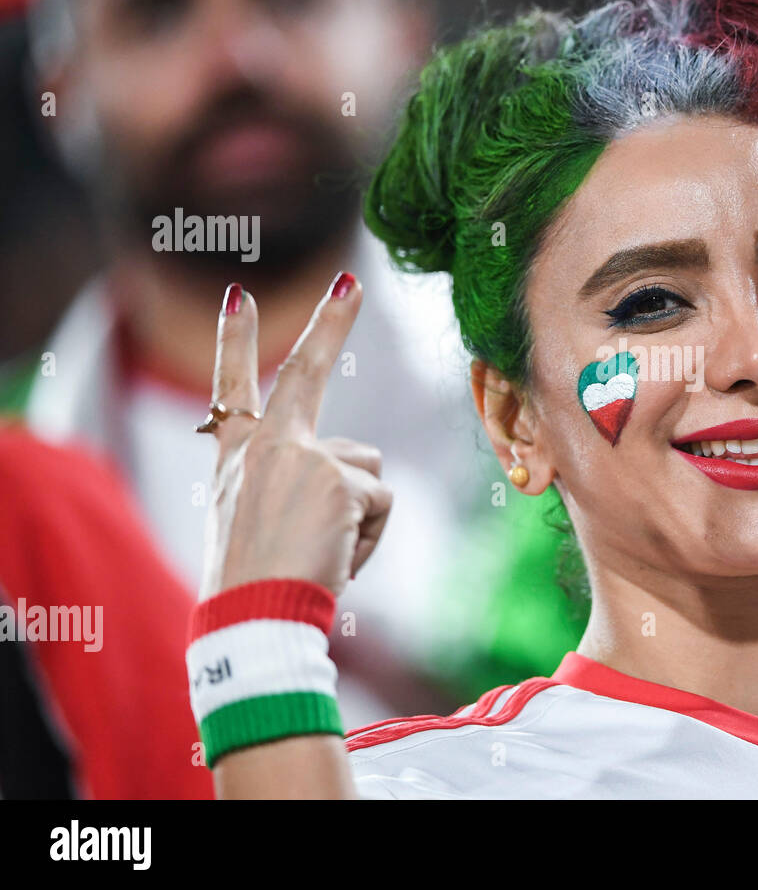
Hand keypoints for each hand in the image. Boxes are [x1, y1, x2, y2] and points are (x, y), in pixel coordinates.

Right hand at [199, 274, 392, 599]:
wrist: (252, 621)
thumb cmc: (255, 588)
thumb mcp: (258, 526)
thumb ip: (300, 484)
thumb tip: (362, 473)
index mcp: (234, 457)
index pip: (231, 386)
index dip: (234, 339)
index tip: (238, 294)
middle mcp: (264, 445)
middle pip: (305, 372)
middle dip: (329, 321)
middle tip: (350, 282)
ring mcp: (302, 456)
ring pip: (367, 468)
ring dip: (360, 513)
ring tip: (323, 551)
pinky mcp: (339, 479)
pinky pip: (380, 503)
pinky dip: (370, 537)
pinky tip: (337, 559)